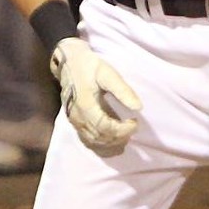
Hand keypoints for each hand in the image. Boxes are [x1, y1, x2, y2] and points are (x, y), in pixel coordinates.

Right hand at [49, 38, 141, 155]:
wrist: (69, 63)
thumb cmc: (89, 67)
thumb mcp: (108, 73)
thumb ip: (122, 90)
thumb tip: (138, 107)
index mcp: (86, 106)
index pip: (106, 128)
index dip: (123, 130)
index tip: (135, 122)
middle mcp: (78, 118)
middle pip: (101, 138)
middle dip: (120, 137)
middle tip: (132, 127)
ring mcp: (74, 122)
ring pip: (94, 142)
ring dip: (112, 142)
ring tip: (126, 134)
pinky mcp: (74, 123)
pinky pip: (88, 141)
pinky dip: (103, 144)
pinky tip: (114, 140)